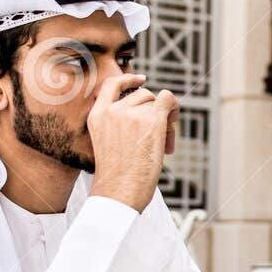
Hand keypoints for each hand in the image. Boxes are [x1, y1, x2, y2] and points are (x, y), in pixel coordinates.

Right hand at [86, 72, 179, 211]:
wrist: (119, 192)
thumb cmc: (117, 178)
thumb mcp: (108, 144)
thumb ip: (120, 125)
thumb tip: (154, 109)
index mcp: (97, 116)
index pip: (110, 85)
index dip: (128, 79)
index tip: (141, 79)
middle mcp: (113, 111)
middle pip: (141, 96)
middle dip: (152, 112)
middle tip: (159, 136)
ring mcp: (131, 113)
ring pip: (156, 103)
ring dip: (164, 120)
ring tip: (164, 144)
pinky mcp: (151, 120)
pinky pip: (168, 99)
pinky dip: (174, 106)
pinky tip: (173, 117)